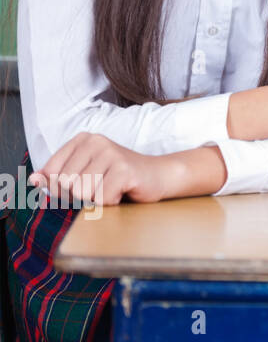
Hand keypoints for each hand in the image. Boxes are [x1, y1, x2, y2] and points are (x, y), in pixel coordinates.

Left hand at [31, 132, 176, 204]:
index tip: (80, 186)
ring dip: (97, 200)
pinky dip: (112, 203)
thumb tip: (33, 179)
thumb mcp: (84, 173)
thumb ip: (57, 176)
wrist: (159, 175)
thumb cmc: (119, 177)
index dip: (61, 189)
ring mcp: (111, 153)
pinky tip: (122, 192)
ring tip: (112, 189)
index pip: (51, 173)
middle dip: (80, 196)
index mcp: (82, 139)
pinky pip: (101, 199)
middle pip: (65, 184)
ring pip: (82, 193)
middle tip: (100, 189)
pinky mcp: (124, 169)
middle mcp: (95, 141)